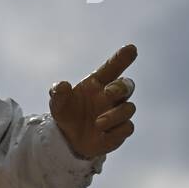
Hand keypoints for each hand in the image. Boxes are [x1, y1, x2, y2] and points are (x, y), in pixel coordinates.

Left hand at [49, 43, 137, 158]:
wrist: (68, 139)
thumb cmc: (67, 113)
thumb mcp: (57, 104)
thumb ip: (58, 94)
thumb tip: (62, 85)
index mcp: (97, 83)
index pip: (112, 68)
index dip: (121, 58)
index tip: (131, 48)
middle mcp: (111, 96)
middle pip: (127, 85)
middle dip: (120, 87)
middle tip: (108, 92)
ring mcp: (118, 113)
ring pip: (129, 108)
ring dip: (114, 115)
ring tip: (97, 123)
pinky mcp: (120, 130)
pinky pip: (127, 128)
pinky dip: (116, 131)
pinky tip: (103, 134)